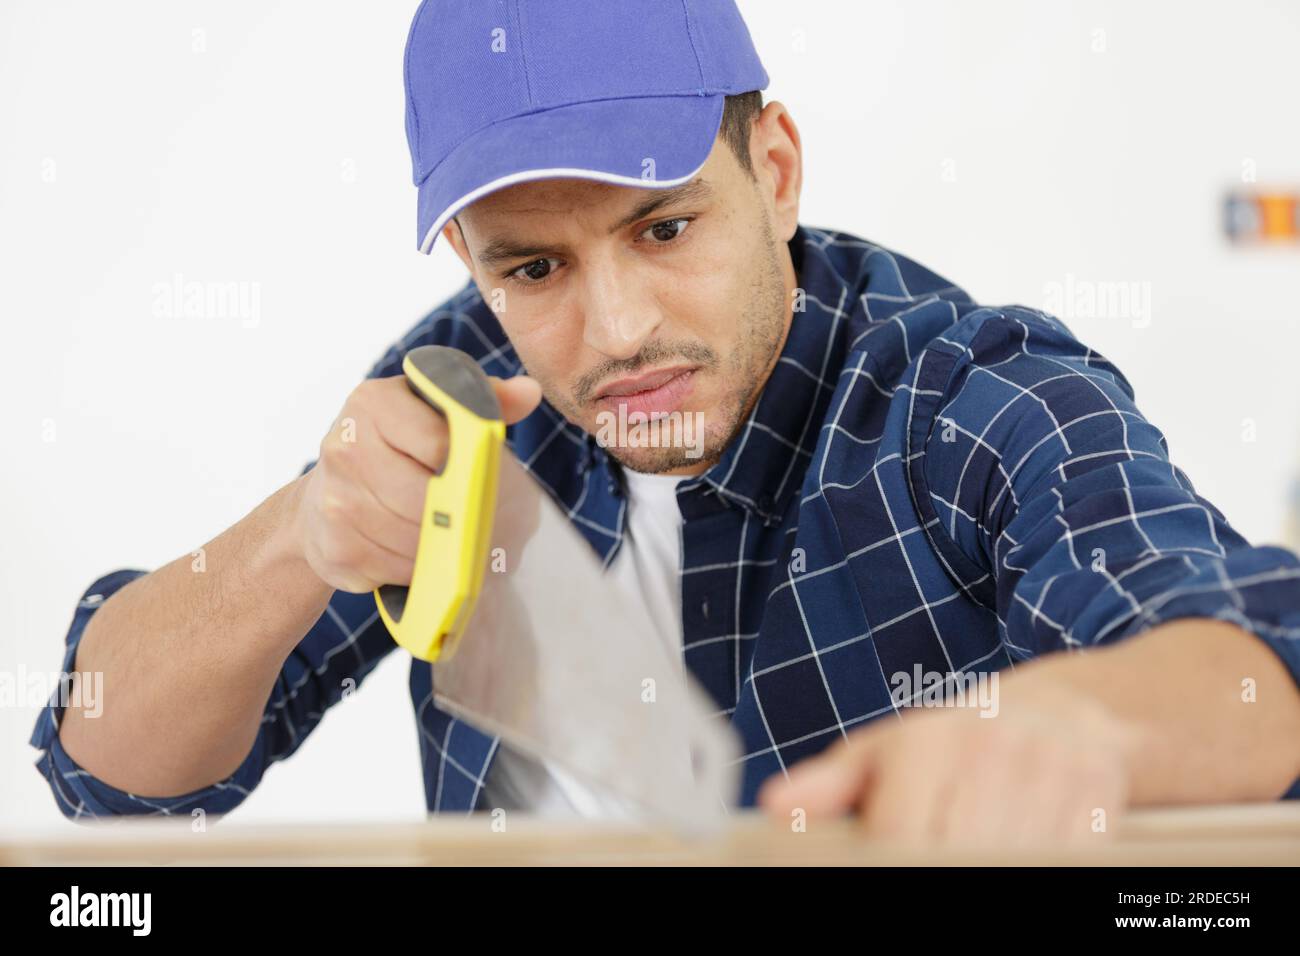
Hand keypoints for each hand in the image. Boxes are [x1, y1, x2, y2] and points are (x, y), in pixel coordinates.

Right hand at [291, 368, 541, 592]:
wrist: (323, 495)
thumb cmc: (393, 445)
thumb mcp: (430, 409)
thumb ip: (480, 398)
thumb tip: (528, 393)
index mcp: (372, 403)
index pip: (439, 441)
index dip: (470, 464)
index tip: (487, 476)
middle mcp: (343, 448)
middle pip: (424, 498)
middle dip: (462, 514)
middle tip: (488, 521)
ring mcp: (333, 501)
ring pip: (413, 539)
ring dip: (445, 547)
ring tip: (463, 540)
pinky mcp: (334, 549)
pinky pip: (396, 568)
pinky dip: (420, 568)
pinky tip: (428, 556)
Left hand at [757, 676, 1137, 848]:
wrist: (1062, 714)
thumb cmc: (951, 745)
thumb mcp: (880, 755)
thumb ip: (828, 787)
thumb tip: (777, 807)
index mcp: (926, 742)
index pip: (899, 838)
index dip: (889, 864)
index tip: (884, 869)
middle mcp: (989, 750)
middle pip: (956, 855)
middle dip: (943, 868)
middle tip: (931, 863)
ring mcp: (1050, 773)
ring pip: (1014, 861)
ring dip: (993, 868)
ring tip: (975, 854)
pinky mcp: (1100, 797)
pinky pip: (1070, 857)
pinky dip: (1041, 863)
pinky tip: (1019, 853)